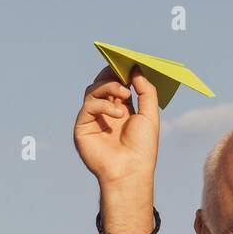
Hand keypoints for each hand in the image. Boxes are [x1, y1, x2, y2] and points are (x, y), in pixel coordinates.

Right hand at [73, 66, 159, 187]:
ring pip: (92, 90)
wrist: (130, 171)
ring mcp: (92, 118)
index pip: (117, 83)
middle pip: (101, 83)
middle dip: (111, 74)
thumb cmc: (142, 147)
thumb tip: (136, 69)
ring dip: (109, 87)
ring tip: (124, 94)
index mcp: (122, 108)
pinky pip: (89, 106)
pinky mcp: (82, 126)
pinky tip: (118, 113)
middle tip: (122, 69)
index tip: (129, 61)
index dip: (121, 72)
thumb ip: (145, 91)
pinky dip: (104, 105)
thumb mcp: (150, 114)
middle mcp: (105, 111)